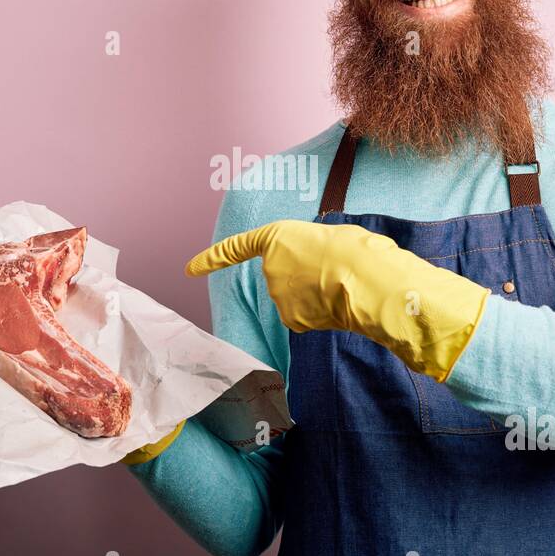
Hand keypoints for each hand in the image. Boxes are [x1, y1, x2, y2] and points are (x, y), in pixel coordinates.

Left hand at [185, 220, 489, 381]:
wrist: (366, 277)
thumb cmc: (356, 250)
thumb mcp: (329, 236)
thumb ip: (310, 251)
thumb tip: (317, 274)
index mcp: (276, 236)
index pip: (235, 248)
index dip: (212, 259)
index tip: (188, 269)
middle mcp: (269, 267)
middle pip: (283, 279)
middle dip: (306, 279)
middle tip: (335, 271)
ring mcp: (277, 295)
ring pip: (297, 300)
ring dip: (316, 296)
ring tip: (340, 285)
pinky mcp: (291, 319)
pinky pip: (306, 317)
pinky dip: (321, 314)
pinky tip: (336, 304)